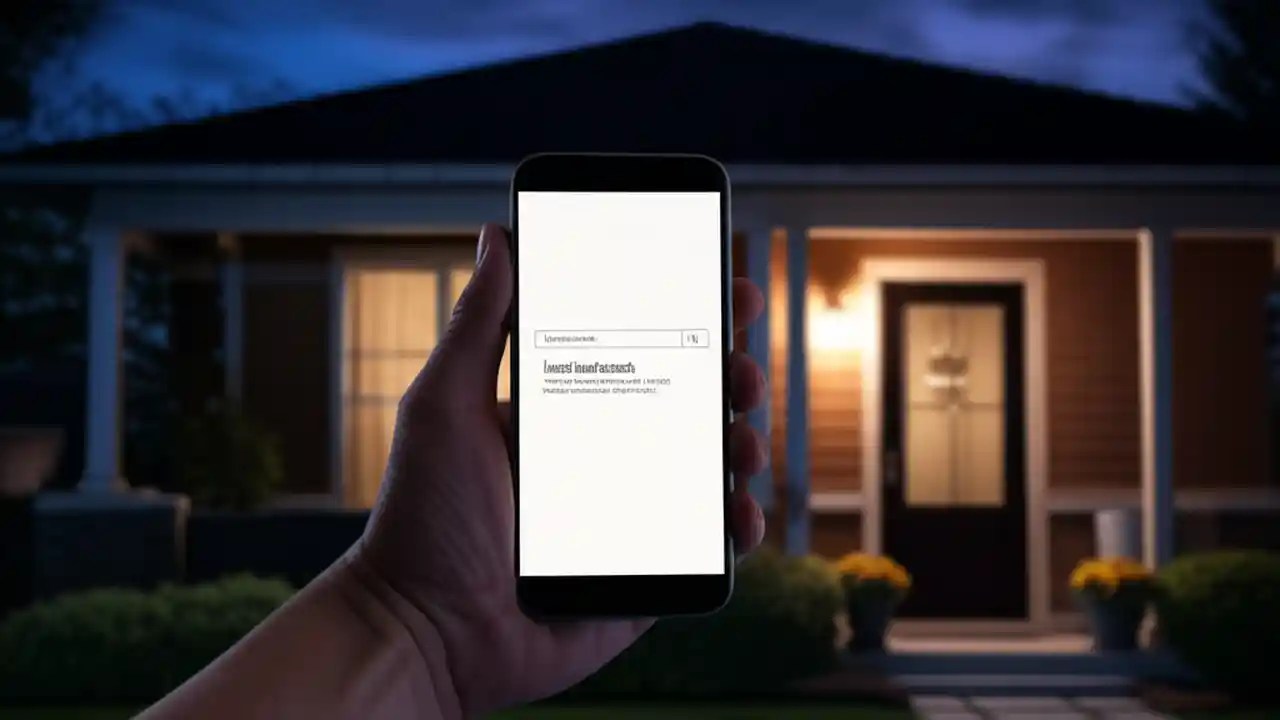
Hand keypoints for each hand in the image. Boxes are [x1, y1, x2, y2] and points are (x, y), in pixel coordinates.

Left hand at [353, 223, 768, 715]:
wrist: (422, 632)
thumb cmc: (421, 518)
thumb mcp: (445, 406)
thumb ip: (479, 325)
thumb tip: (497, 235)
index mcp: (561, 414)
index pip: (638, 353)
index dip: (687, 320)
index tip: (725, 290)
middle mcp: (600, 460)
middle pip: (687, 407)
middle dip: (729, 380)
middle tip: (739, 371)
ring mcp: (627, 518)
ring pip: (707, 472)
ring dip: (740, 446)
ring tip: (740, 441)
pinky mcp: (642, 575)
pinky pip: (704, 547)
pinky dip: (734, 527)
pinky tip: (737, 511)